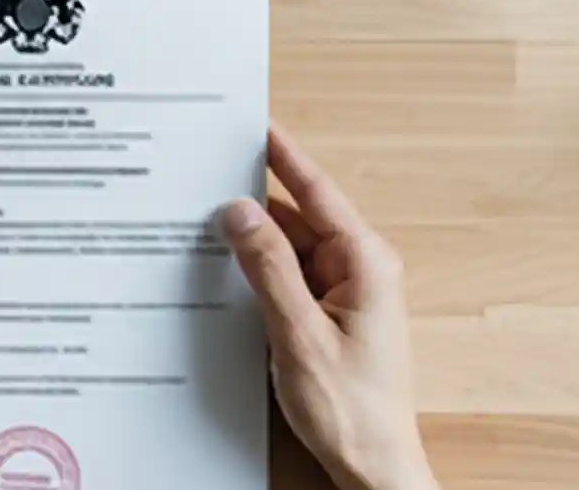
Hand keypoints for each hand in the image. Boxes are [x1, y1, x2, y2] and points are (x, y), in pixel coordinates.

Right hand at [221, 127, 438, 489]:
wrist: (373, 464)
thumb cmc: (350, 408)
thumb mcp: (298, 332)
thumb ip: (268, 267)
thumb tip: (239, 212)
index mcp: (365, 262)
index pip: (317, 191)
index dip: (284, 154)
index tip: (256, 123)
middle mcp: (359, 268)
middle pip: (299, 216)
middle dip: (254, 198)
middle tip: (208, 172)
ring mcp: (345, 291)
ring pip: (289, 247)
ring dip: (254, 239)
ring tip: (205, 221)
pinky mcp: (329, 313)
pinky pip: (290, 275)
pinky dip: (259, 269)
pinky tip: (227, 267)